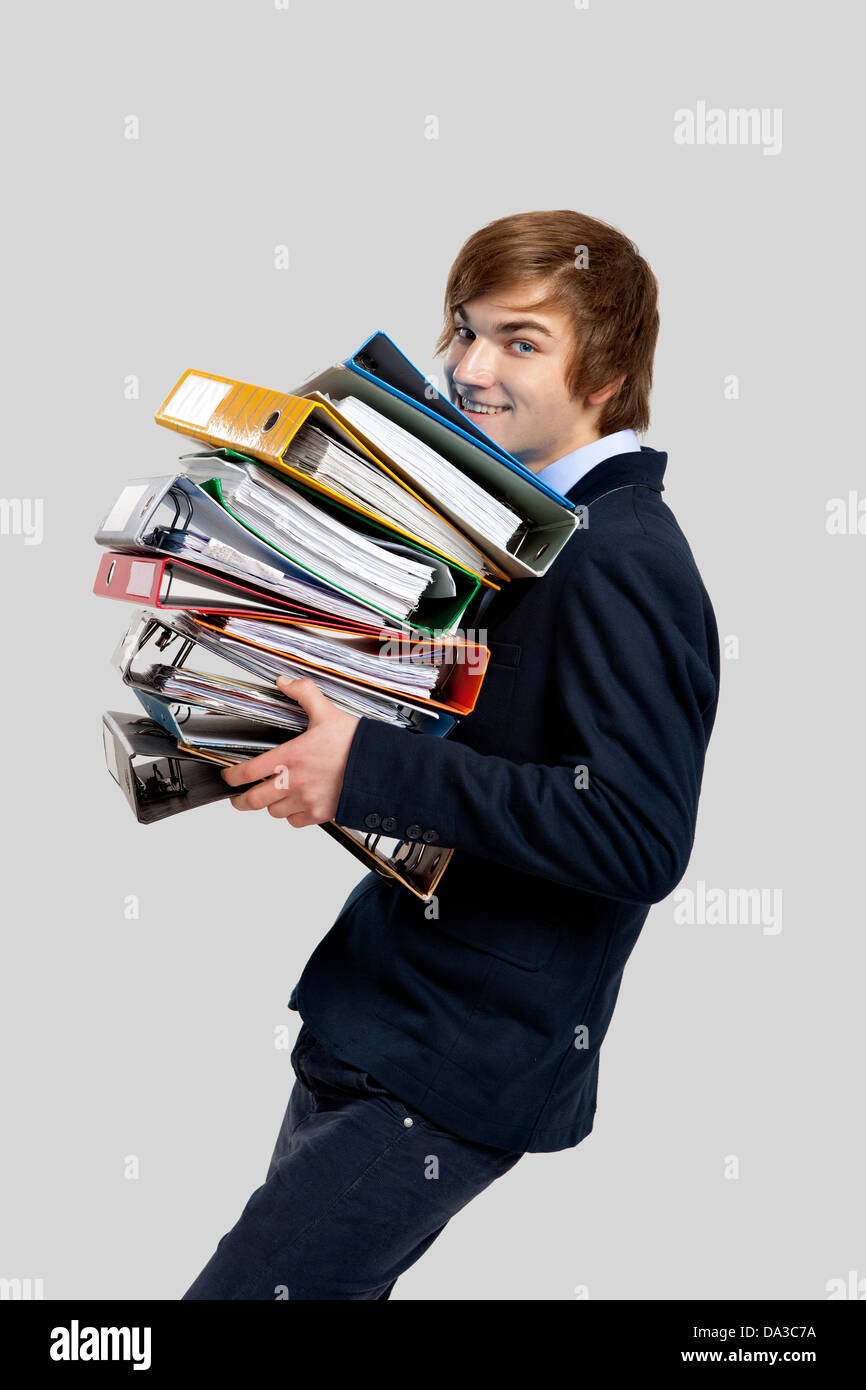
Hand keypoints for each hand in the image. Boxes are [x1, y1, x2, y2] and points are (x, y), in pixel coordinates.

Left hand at [220, 676, 359, 826]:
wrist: (380, 767)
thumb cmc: (354, 743)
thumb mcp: (327, 712)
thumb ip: (304, 695)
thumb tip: (285, 683)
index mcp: (291, 757)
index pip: (248, 772)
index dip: (232, 777)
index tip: (229, 776)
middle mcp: (295, 782)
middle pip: (254, 801)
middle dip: (242, 801)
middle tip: (239, 798)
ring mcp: (307, 800)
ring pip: (274, 812)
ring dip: (271, 805)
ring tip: (273, 797)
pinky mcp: (320, 814)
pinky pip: (295, 822)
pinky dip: (292, 816)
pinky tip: (296, 804)